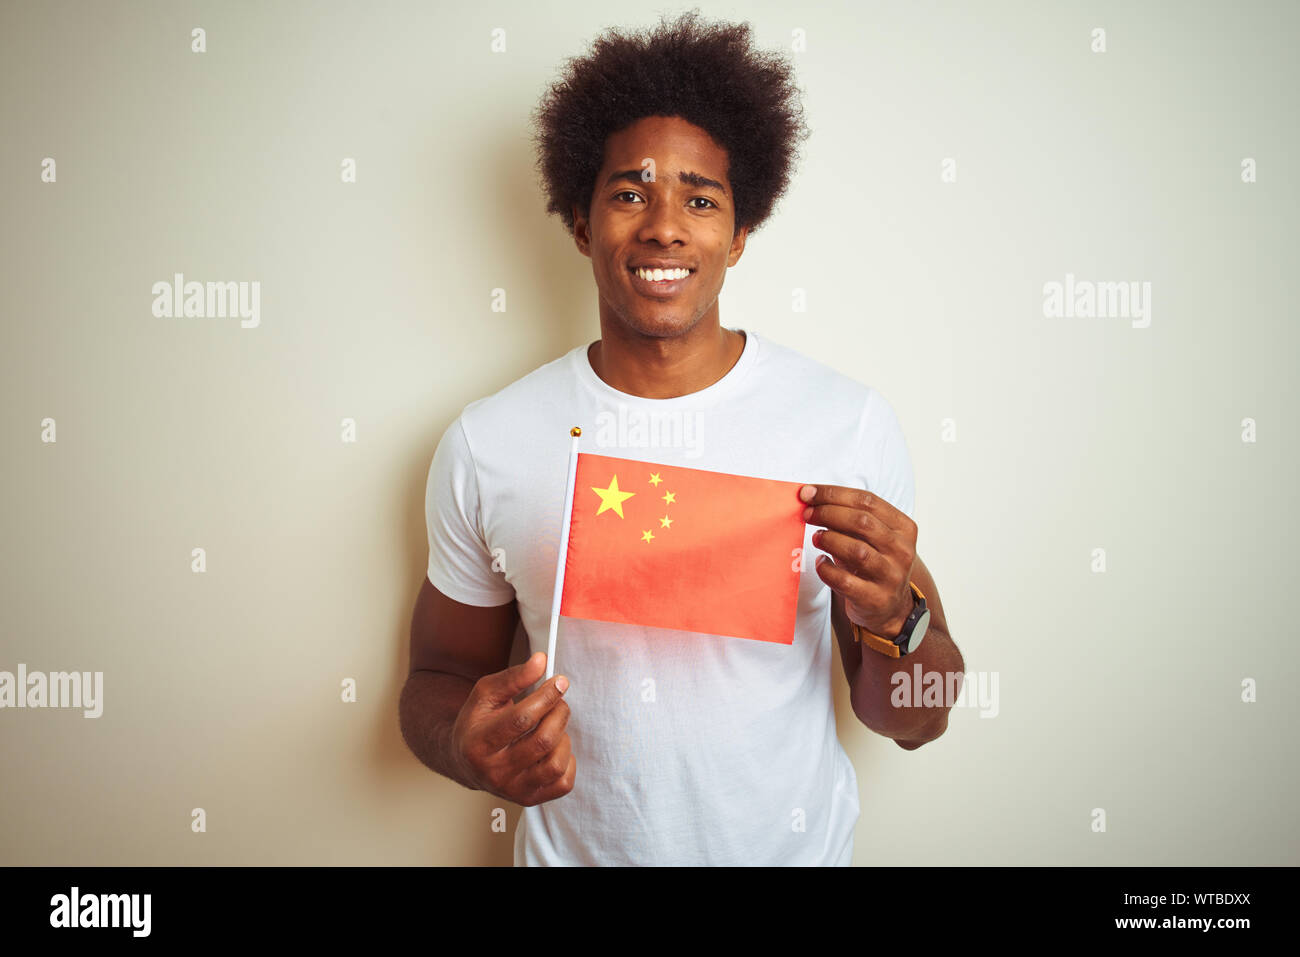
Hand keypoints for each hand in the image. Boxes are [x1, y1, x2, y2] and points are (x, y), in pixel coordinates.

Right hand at [451, 652, 576, 806]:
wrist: (466, 761)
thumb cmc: (478, 723)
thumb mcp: (486, 693)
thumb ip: (513, 676)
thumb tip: (541, 661)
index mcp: (478, 743)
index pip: (521, 719)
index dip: (546, 697)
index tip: (559, 682)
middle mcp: (493, 772)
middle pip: (542, 741)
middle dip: (559, 713)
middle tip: (559, 702)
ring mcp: (512, 790)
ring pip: (555, 764)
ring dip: (563, 737)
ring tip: (554, 726)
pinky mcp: (529, 799)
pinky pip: (563, 783)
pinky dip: (567, 760)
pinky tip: (554, 748)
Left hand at [800, 484, 917, 637]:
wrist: (890, 608)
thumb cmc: (873, 563)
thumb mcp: (871, 538)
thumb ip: (850, 518)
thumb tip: (811, 497)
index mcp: (904, 528)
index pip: (867, 500)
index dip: (833, 494)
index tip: (807, 492)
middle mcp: (902, 551)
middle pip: (862, 522)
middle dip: (828, 513)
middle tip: (807, 513)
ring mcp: (892, 576)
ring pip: (857, 551)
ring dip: (829, 539)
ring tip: (816, 537)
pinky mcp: (876, 599)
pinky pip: (845, 581)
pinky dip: (827, 569)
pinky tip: (820, 563)